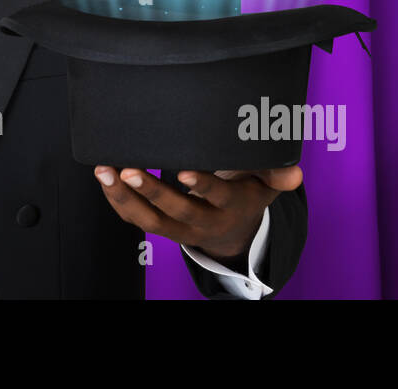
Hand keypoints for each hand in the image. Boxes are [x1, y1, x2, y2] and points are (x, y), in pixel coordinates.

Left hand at [94, 165, 302, 262]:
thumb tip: (293, 173)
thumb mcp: (266, 183)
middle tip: (129, 169)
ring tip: (104, 171)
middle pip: (176, 211)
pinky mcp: (162, 227)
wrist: (233, 229)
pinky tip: (103, 178)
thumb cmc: (247, 192)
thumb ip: (276, 172)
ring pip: (149, 220)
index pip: (217, 197)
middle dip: (152, 191)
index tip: (184, 170)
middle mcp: (204, 221)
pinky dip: (117, 201)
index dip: (202, 186)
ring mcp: (180, 228)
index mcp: (230, 206)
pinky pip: (135, 219)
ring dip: (124, 197)